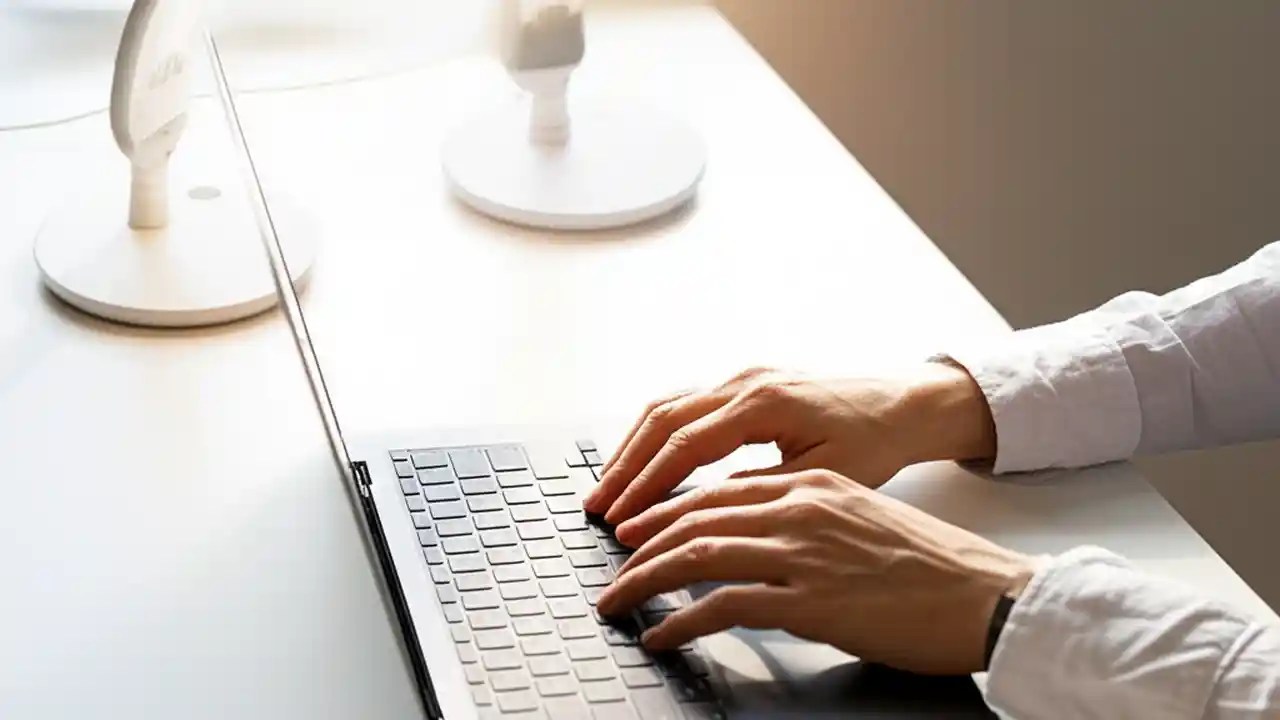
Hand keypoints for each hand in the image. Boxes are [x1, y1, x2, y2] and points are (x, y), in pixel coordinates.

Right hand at [584, 363, 994, 524]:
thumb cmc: (875, 441)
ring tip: (607, 488)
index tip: (623, 519)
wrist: (903, 405)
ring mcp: (741, 378)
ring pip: (667, 407)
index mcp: (764, 402)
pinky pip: (684, 405)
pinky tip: (641, 463)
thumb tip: (703, 511)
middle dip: (625, 466)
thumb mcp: (822, 475)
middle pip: (662, 420)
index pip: (686, 446)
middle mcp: (745, 382)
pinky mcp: (744, 385)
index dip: (648, 486)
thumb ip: (759, 490)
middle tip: (597, 506)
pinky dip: (655, 435)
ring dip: (632, 448)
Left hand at [596, 470, 1034, 674]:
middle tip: (613, 571)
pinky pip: (722, 606)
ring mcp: (802, 552)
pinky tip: (662, 637)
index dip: (666, 513)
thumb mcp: (861, 520)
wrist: (987, 596)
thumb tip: (754, 533)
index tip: (636, 533)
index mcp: (812, 484)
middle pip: (695, 518)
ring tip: (618, 603)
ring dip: (645, 582)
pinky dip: (681, 622)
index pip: (717, 491)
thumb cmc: (931, 566)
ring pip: (696, 555)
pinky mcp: (808, 600)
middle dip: (642, 547)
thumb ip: (805, 518)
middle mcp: (800, 508)